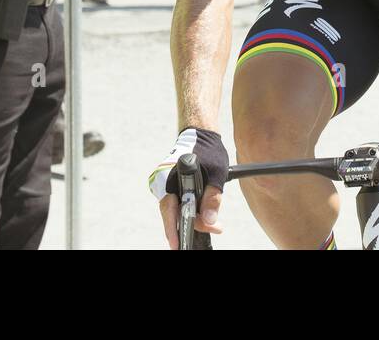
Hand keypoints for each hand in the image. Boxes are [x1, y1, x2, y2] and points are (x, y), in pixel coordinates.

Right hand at [150, 128, 228, 248]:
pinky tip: (199, 214)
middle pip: (171, 213)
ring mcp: (164, 182)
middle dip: (188, 226)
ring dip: (189, 217)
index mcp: (169, 177)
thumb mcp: (216, 174)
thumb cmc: (209, 151)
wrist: (201, 133)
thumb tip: (210, 221)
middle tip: (211, 229)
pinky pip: (175, 201)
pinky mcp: (168, 183)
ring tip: (209, 223)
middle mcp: (162, 181)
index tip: (179, 245)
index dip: (175, 230)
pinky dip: (187, 209)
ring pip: (174, 208)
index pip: (169, 211)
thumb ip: (213, 199)